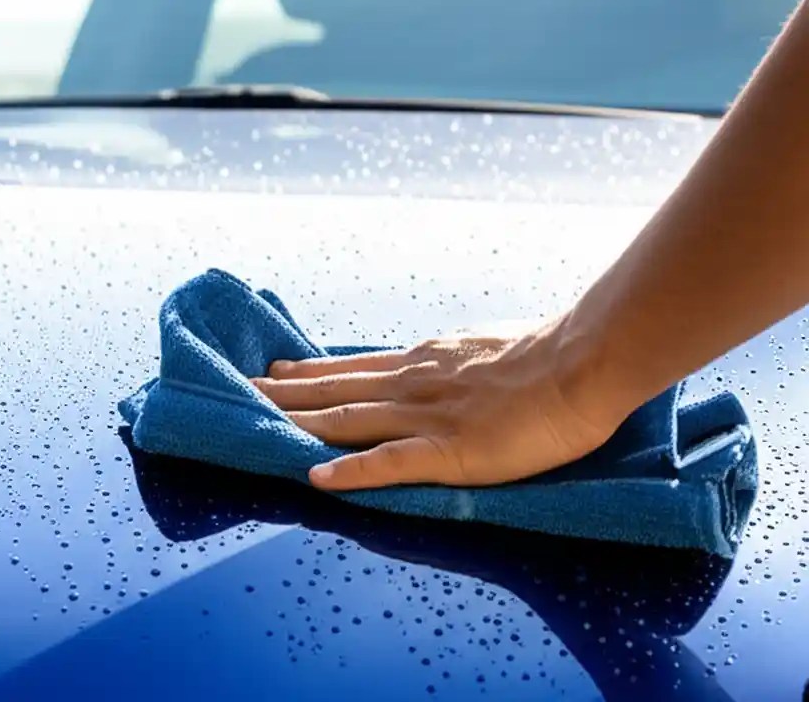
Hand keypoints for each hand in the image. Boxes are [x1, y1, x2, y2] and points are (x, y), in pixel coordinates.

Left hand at [251, 322, 631, 490]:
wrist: (585, 361)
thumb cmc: (548, 355)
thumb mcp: (484, 348)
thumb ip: (451, 361)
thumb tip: (433, 363)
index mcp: (424, 362)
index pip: (352, 368)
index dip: (308, 372)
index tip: (272, 372)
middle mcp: (412, 384)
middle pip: (333, 390)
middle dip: (282, 395)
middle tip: (238, 393)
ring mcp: (426, 417)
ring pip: (346, 419)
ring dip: (296, 423)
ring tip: (254, 424)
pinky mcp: (450, 450)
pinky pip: (388, 462)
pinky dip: (350, 470)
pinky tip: (316, 476)